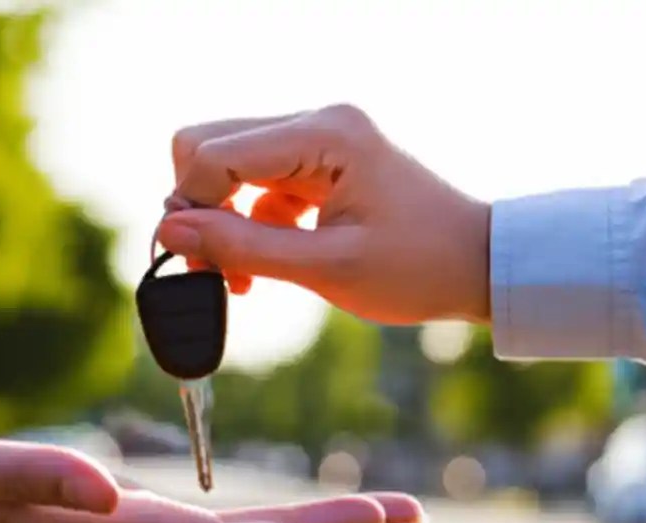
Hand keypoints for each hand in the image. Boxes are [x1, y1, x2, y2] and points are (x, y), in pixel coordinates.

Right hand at [157, 104, 491, 324]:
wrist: (478, 265)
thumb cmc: (418, 268)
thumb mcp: (325, 268)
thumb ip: (241, 248)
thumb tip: (167, 234)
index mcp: (325, 134)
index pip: (214, 154)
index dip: (188, 208)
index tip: (191, 263)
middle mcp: (317, 121)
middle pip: (209, 144)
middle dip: (196, 207)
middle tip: (208, 268)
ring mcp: (316, 138)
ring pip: (227, 164)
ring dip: (220, 220)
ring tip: (238, 278)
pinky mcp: (317, 162)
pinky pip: (255, 183)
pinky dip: (246, 224)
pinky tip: (259, 267)